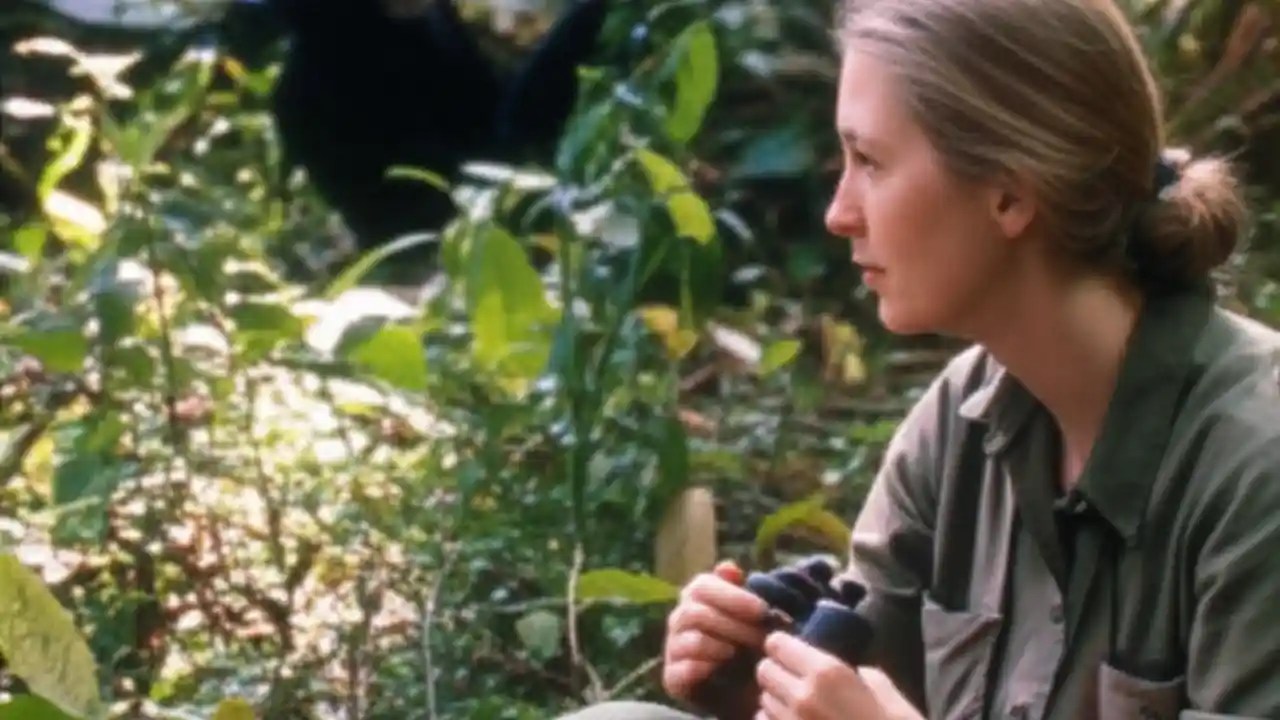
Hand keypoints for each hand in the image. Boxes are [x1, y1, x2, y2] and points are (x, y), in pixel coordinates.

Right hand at [661, 560, 768, 703]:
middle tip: (760, 639)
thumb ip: (740, 591)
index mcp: (695, 598)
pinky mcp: (672, 678)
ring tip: (740, 655)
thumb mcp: (752, 617)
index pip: (703, 585)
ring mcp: (673, 649)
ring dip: (721, 647)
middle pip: (694, 612)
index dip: (733, 596)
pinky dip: (704, 669)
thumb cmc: (748, 646)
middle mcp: (679, 620)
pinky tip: (722, 671)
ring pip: (691, 640)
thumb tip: (728, 566)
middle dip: (732, 625)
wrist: (743, 691)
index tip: (762, 610)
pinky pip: (682, 669)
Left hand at [754, 631, 886, 719]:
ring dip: (776, 701)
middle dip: (777, 673)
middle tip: (797, 682)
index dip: (784, 648)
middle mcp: (801, 696)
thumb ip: (865, 677)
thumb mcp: (890, 700)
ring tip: (801, 710)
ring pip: (763, 701)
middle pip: (764, 671)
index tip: (793, 654)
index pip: (776, 644)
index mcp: (827, 673)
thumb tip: (855, 672)